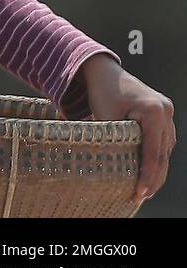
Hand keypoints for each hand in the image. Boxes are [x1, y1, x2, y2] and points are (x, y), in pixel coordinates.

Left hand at [79, 54, 174, 204]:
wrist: (103, 70)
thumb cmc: (101, 92)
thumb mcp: (106, 117)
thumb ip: (116, 141)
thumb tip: (119, 167)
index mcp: (154, 111)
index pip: (153, 152)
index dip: (148, 175)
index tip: (140, 192)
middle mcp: (165, 112)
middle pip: (162, 153)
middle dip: (153, 178)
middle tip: (141, 196)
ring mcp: (166, 113)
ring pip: (164, 149)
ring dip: (156, 169)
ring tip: (145, 189)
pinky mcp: (162, 114)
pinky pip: (162, 141)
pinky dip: (156, 156)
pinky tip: (148, 170)